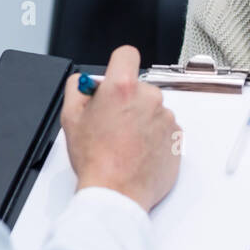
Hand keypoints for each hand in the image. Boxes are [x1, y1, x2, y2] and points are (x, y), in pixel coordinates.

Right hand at [61, 45, 180, 211]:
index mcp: (123, 88)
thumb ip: (76, 89)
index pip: (126, 54)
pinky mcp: (178, 137)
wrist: (116, 194)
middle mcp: (149, 98)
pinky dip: (154, 137)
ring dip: (141, 120)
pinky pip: (164, 129)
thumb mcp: (71, 119)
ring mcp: (167, 118)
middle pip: (139, 87)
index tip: (115, 77)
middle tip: (112, 124)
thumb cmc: (96, 161)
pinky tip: (137, 152)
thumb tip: (83, 83)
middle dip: (127, 100)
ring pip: (152, 109)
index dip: (118, 65)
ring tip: (124, 143)